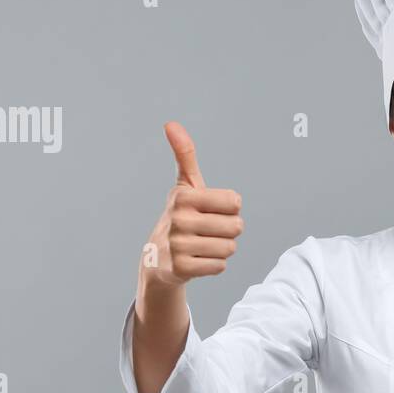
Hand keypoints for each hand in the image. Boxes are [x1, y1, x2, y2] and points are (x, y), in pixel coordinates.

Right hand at [140, 121, 242, 286]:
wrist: (157, 257)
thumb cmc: (181, 215)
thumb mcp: (184, 186)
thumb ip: (184, 155)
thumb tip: (171, 123)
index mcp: (184, 196)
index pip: (235, 202)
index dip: (230, 208)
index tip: (212, 210)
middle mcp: (179, 220)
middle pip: (236, 227)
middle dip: (229, 230)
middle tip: (209, 231)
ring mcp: (178, 246)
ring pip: (229, 248)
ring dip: (222, 249)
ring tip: (203, 245)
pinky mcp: (181, 269)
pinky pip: (219, 266)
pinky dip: (214, 265)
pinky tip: (198, 260)